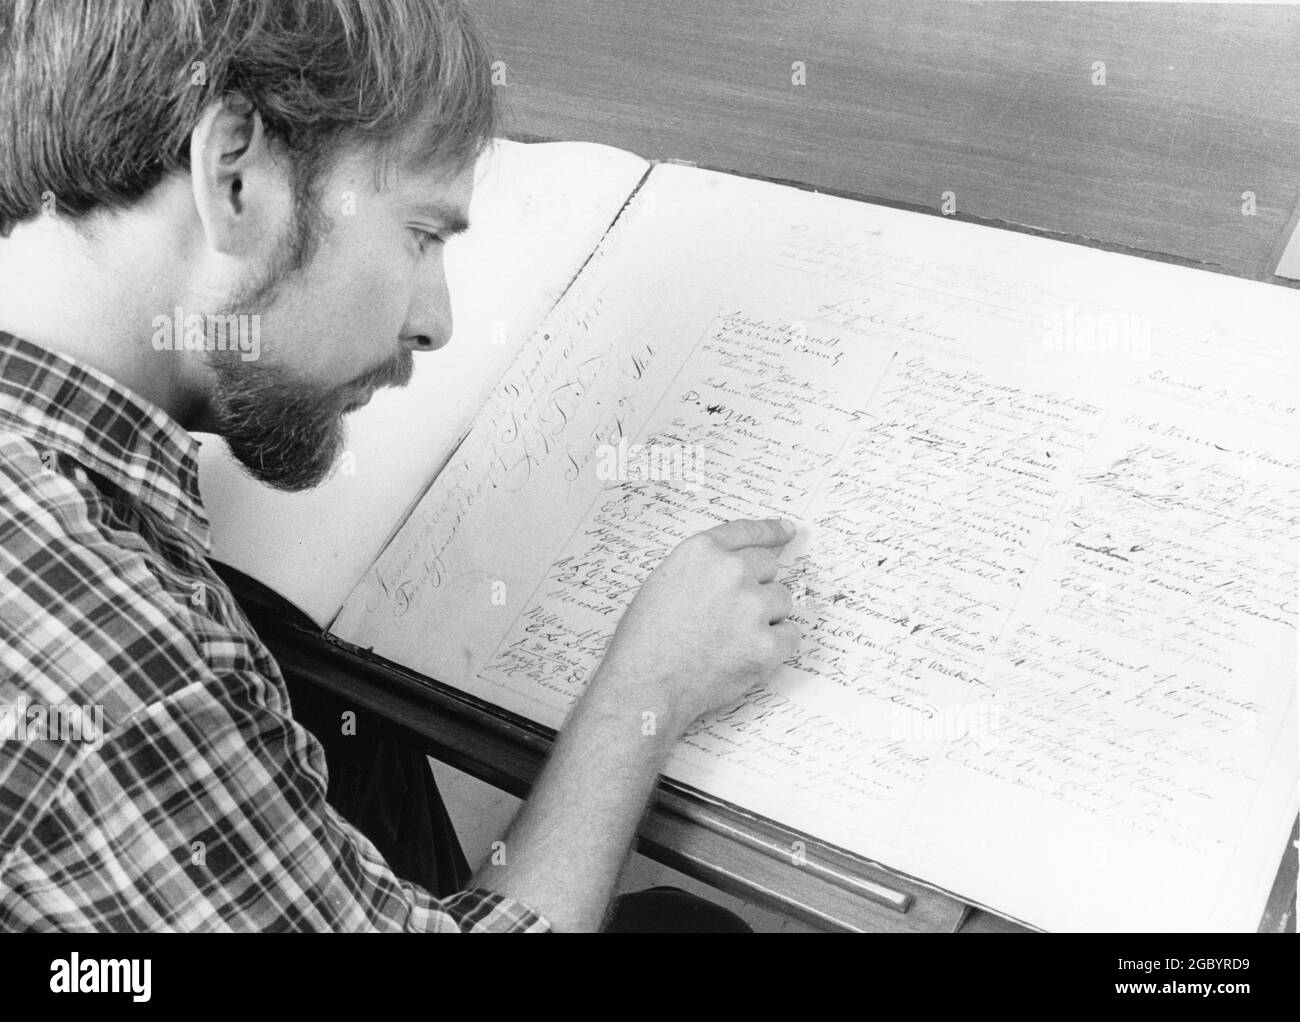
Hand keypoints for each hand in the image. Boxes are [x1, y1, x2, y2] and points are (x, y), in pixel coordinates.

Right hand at [592, 517, 800, 734]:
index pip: (748, 532)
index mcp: (702, 552)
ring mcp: (752, 608)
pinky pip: (790, 635)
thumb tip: (739, 568)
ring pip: (782, 601)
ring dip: (766, 617)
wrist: (645, 684)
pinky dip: (775, 646)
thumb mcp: (664, 582)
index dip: (772, 531)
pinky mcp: (766, 645)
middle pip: (770, 568)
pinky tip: (746, 655)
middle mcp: (731, 572)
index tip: (788, 531)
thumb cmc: (646, 639)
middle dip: (757, 587)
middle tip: (734, 614)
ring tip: (731, 638)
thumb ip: (703, 568)